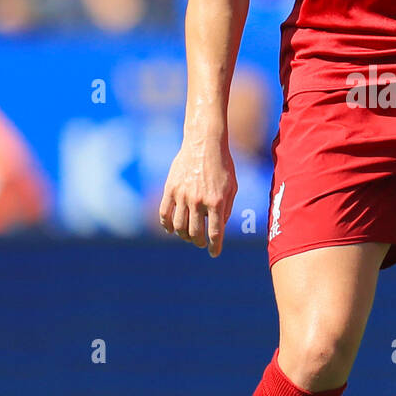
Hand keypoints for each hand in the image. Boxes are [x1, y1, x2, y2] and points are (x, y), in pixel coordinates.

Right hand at [159, 133, 236, 256]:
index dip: (214, 247)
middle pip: (195, 233)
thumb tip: (219, 227)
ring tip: (189, 235)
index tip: (214, 253)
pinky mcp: (170, 189)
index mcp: (216, 202)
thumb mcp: (231, 187)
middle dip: (199, 242)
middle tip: (201, 243)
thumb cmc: (222, 164)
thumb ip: (226, 209)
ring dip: (184, 235)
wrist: (204, 142)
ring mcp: (182, 195)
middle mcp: (198, 201)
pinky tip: (171, 229)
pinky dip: (166, 225)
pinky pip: (164, 213)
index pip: (215, 233)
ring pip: (179, 227)